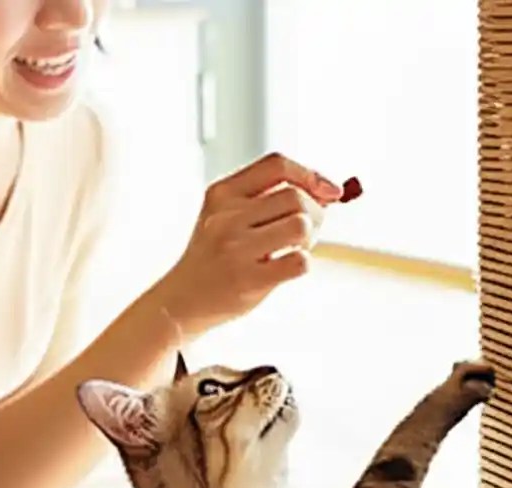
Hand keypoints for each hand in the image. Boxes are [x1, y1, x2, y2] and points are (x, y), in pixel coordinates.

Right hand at [152, 151, 345, 338]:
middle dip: (316, 213)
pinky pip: (299, 262)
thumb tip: (327, 191)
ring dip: (309, 238)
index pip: (277, 165)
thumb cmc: (215, 256)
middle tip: (306, 232)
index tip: (330, 191)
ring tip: (294, 248)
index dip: (310, 174)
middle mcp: (226, 216)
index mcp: (221, 193)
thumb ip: (269, 198)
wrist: (182, 299)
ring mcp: (235, 248)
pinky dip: (302, 263)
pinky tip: (285, 267)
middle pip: (295, 196)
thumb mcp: (227, 215)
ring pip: (300, 225)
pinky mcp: (247, 279)